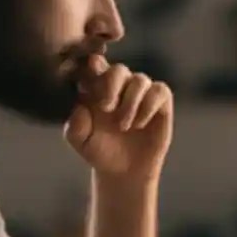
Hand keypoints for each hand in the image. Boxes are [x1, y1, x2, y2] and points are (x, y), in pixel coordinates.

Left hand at [65, 55, 173, 183]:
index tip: (89, 88)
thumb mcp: (80, 141)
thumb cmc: (99, 151)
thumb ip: (75, 125)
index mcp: (96, 87)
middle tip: (106, 108)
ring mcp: (141, 93)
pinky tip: (139, 123)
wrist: (124, 170)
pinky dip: (149, 106)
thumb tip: (80, 107)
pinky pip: (160, 90)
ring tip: (123, 126)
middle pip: (118, 69)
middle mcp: (120, 86)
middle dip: (112, 85)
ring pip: (140, 80)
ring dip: (131, 102)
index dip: (94, 68)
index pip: (95, 65)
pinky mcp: (161, 102)